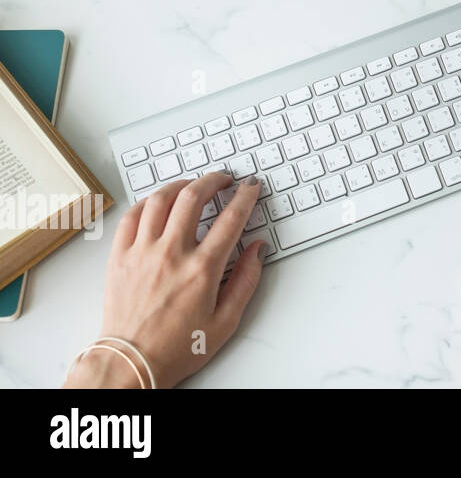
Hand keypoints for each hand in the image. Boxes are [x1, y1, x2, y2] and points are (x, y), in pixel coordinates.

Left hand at [65, 172, 264, 388]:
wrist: (131, 363)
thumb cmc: (176, 348)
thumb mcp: (225, 321)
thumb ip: (246, 281)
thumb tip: (257, 250)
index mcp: (201, 270)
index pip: (230, 218)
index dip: (246, 196)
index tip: (250, 187)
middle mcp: (171, 254)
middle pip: (193, 197)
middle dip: (213, 180)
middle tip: (224, 180)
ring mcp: (142, 253)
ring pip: (160, 200)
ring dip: (181, 185)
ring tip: (192, 185)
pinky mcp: (120, 258)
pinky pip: (131, 217)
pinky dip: (147, 203)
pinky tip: (158, 203)